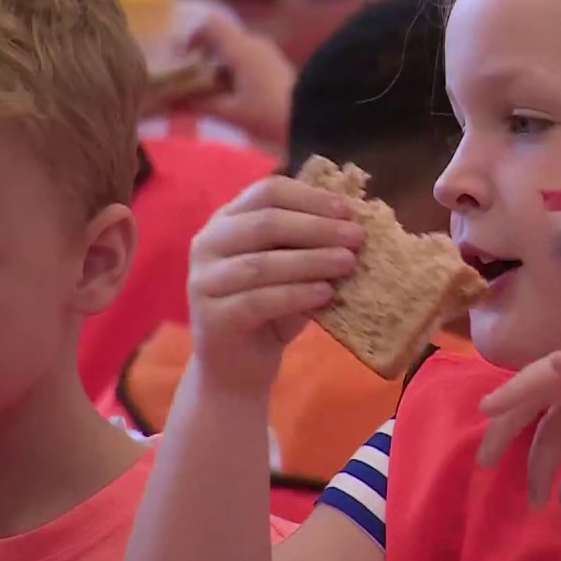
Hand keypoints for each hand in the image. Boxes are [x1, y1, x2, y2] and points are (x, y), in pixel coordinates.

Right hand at [173, 0, 294, 151]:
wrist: (314, 120)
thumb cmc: (269, 114)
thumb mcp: (231, 112)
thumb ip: (198, 104)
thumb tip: (169, 102)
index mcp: (241, 48)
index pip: (209, 24)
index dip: (189, 37)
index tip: (178, 59)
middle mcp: (254, 43)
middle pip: (219, 39)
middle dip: (200, 57)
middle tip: (185, 79)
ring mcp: (266, 53)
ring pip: (232, 51)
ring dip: (216, 67)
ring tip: (204, 92)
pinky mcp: (274, 66)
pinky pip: (246, 61)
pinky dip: (231, 73)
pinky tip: (227, 96)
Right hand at [187, 176, 364, 391]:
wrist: (238, 368)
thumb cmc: (272, 309)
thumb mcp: (293, 268)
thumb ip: (311, 244)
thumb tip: (355, 223)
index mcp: (227, 220)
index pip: (267, 192)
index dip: (310, 198)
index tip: (347, 211)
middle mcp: (208, 244)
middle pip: (265, 222)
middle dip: (317, 228)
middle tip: (356, 238)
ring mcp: (204, 281)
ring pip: (262, 263)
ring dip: (311, 260)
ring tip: (347, 263)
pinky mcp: (212, 317)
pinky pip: (258, 301)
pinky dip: (296, 295)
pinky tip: (325, 295)